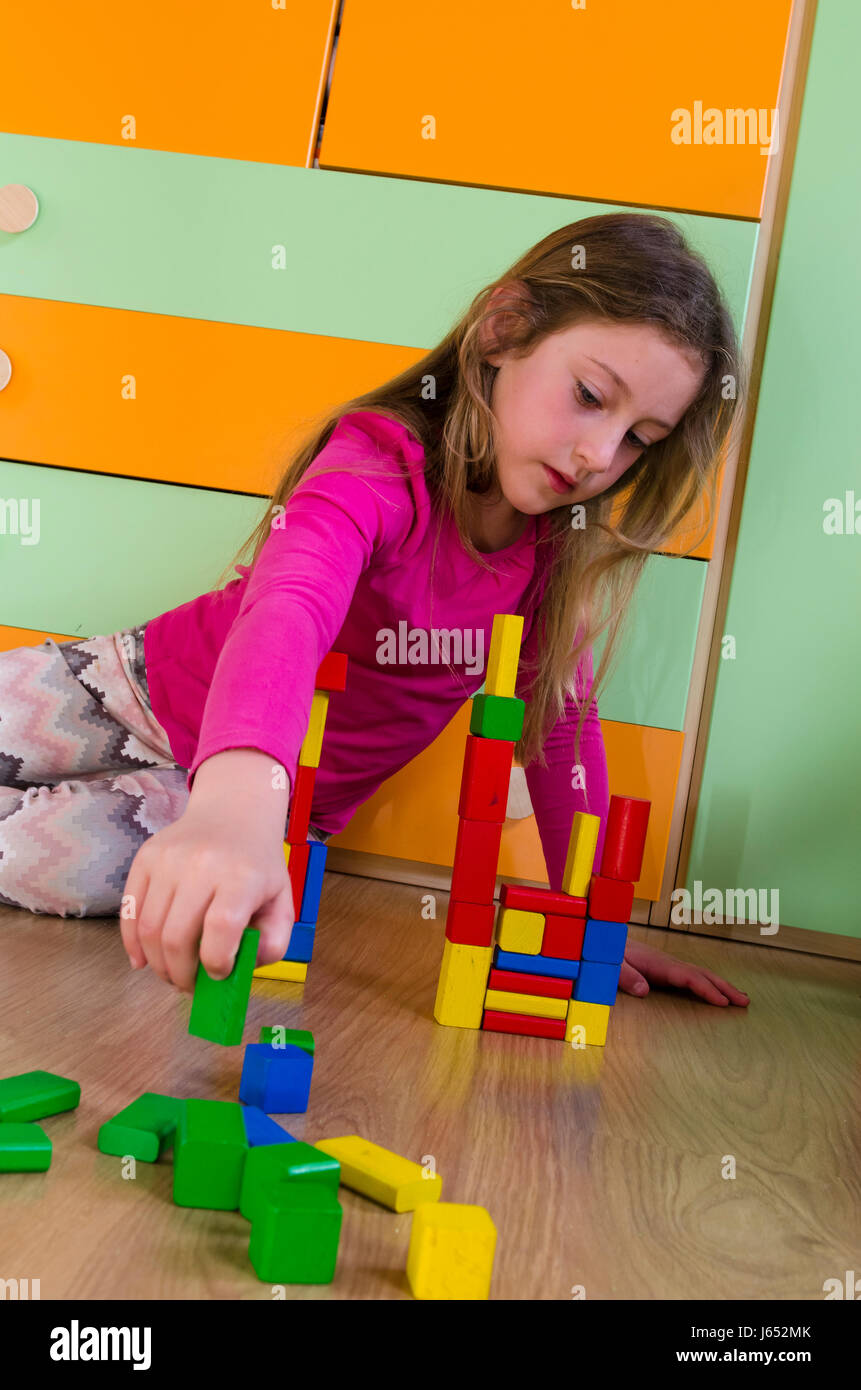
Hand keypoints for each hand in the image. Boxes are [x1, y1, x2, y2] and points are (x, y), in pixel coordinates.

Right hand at [120, 804, 294, 993]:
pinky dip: (131, 943)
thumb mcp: (282, 901)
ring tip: (172, 973)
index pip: (220, 929)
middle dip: (180, 975)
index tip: (220, 974)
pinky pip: (129, 910)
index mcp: (241, 877)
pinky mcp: (145, 858)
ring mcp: (168, 860)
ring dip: (157, 964)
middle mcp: (202, 865)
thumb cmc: (257, 865)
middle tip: (189, 986)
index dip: (216, 963)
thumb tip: (239, 972)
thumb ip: (272, 943)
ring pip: (148, 929)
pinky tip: (142, 960)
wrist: (233, 812)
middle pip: (177, 937)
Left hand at [619, 938, 749, 1006]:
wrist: (606, 940)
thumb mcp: (612, 966)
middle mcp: (670, 963)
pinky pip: (694, 977)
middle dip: (725, 988)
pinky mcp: (668, 969)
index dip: (707, 990)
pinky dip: (710, 985)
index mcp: (659, 964)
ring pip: (702, 974)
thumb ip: (625, 976)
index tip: (723, 1003)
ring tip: (741, 999)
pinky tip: (717, 993)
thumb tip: (644, 991)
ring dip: (722, 986)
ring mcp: (671, 966)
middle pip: (703, 974)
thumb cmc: (609, 954)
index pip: (690, 977)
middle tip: (745, 1002)